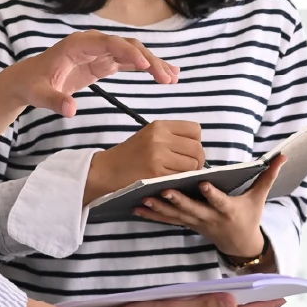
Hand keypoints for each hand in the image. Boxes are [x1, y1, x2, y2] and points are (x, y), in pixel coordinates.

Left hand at [2, 30, 178, 116]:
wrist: (27, 81)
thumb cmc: (32, 84)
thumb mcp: (38, 94)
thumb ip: (54, 101)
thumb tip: (71, 110)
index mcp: (77, 45)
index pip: (108, 43)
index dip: (128, 52)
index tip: (145, 65)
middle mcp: (93, 44)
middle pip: (127, 46)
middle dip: (149, 60)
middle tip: (167, 78)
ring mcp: (100, 53)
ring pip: (132, 53)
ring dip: (153, 64)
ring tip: (173, 77)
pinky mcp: (104, 64)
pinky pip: (129, 63)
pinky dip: (146, 69)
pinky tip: (164, 75)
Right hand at [84, 121, 206, 202]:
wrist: (107, 170)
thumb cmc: (130, 154)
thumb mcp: (150, 136)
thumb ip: (172, 137)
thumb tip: (198, 148)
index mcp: (159, 126)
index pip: (195, 129)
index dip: (196, 142)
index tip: (189, 151)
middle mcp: (160, 138)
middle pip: (197, 149)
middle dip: (197, 161)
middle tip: (188, 167)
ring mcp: (158, 156)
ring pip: (192, 165)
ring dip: (189, 172)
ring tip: (177, 174)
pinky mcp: (156, 173)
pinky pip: (180, 177)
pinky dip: (179, 181)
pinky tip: (169, 180)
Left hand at [135, 156, 285, 259]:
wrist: (239, 243)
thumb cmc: (249, 216)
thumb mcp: (260, 198)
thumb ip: (268, 176)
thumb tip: (281, 155)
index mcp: (228, 210)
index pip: (220, 201)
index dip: (212, 194)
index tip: (203, 183)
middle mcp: (210, 218)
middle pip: (192, 209)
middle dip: (178, 201)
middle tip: (163, 189)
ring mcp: (197, 223)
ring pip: (176, 216)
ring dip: (159, 208)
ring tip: (143, 199)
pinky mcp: (187, 224)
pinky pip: (168, 221)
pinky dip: (153, 215)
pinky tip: (137, 208)